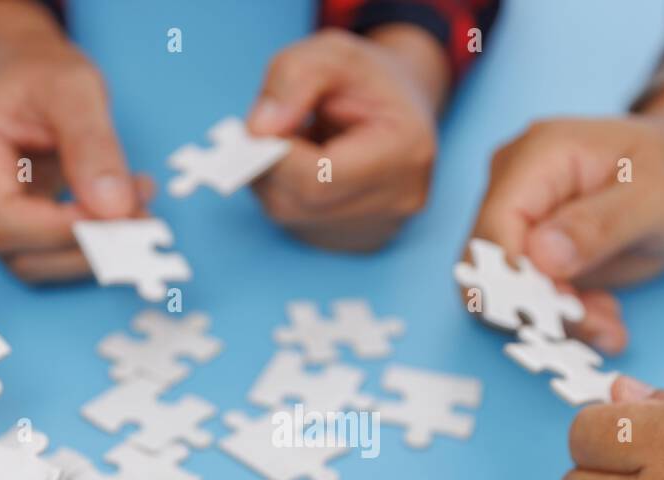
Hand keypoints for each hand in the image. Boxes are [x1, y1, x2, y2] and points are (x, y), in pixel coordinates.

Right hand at [0, 1, 149, 281]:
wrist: (24, 68)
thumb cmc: (41, 69)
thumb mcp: (75, 88)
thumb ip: (93, 146)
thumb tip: (113, 209)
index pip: (6, 222)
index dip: (66, 232)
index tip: (122, 217)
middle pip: (21, 253)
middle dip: (89, 247)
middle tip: (144, 218)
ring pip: (37, 263)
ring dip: (97, 250)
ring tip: (141, 210)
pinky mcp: (11, 223)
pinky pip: (49, 251)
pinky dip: (92, 242)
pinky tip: (126, 212)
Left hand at [246, 26, 447, 250]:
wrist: (401, 110)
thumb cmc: (368, 81)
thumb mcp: (332, 52)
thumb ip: (292, 79)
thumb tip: (258, 132)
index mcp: (405, 154)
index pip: (319, 178)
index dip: (274, 154)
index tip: (259, 126)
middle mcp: (398, 202)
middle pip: (300, 203)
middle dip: (269, 165)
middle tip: (269, 128)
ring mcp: (380, 228)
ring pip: (292, 216)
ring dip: (274, 178)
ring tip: (297, 142)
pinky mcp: (358, 242)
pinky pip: (300, 225)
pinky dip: (288, 194)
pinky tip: (307, 167)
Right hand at [464, 86, 663, 352]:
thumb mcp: (658, 196)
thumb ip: (598, 225)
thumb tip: (540, 256)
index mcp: (537, 157)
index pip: (492, 233)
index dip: (515, 286)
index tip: (564, 315)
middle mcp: (512, 184)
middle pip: (489, 269)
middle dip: (541, 311)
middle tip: (601, 326)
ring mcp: (516, 218)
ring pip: (505, 295)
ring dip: (556, 323)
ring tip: (610, 324)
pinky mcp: (527, 250)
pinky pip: (526, 301)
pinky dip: (564, 320)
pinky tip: (605, 318)